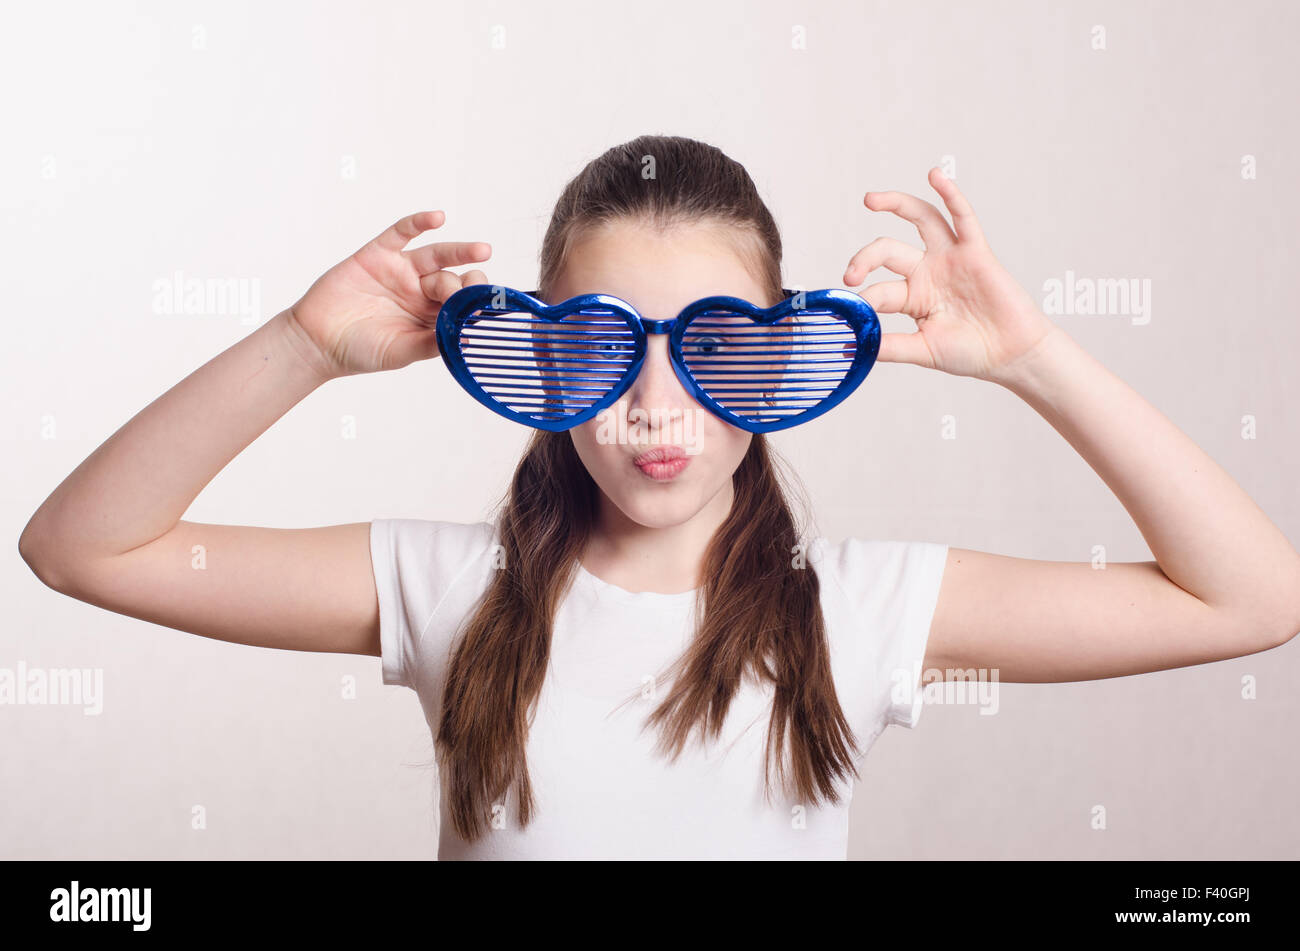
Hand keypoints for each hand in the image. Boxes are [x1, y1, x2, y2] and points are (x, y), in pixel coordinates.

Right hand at [286, 211, 490, 377]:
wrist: (317, 340)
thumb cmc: (360, 350)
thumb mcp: (400, 351)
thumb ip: (431, 344)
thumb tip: (465, 341)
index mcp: (430, 316)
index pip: (460, 304)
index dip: (472, 304)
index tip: (481, 309)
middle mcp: (420, 291)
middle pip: (453, 279)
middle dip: (464, 285)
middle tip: (470, 291)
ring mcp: (401, 271)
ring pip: (437, 255)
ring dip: (460, 251)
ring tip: (482, 250)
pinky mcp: (378, 254)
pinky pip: (401, 233)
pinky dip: (418, 222)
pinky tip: (437, 218)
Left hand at [844, 168, 1056, 384]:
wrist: (1011, 355)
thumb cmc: (971, 352)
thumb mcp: (923, 350)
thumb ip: (889, 347)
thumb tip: (851, 347)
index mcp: (912, 296)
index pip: (879, 291)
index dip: (865, 302)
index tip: (854, 316)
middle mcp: (927, 272)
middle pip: (887, 251)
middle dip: (865, 259)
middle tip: (850, 275)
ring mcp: (950, 258)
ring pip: (921, 220)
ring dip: (896, 204)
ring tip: (870, 199)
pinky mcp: (976, 251)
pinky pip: (963, 218)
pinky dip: (951, 194)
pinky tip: (936, 176)